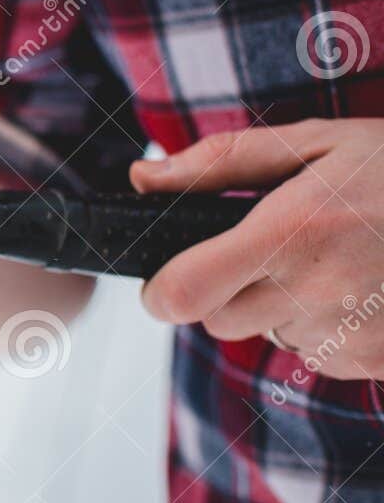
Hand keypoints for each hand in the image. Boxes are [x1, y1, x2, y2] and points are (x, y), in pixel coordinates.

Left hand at [131, 119, 383, 378]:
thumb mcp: (316, 141)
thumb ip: (221, 162)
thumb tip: (143, 179)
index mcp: (289, 234)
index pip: (181, 294)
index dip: (160, 290)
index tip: (167, 274)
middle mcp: (315, 293)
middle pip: (216, 321)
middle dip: (225, 290)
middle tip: (271, 248)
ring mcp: (350, 335)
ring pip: (270, 337)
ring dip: (282, 307)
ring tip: (334, 259)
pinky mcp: (379, 361)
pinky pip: (319, 356)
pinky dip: (327, 329)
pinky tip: (364, 288)